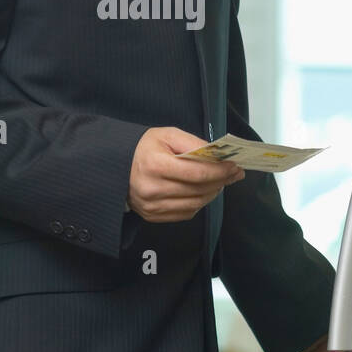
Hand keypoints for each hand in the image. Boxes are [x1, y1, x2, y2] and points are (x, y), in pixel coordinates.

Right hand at [127, 127, 245, 222]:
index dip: (220, 171)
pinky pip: (185, 213)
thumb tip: (218, 155)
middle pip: (199, 190)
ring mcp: (152, 206)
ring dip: (212, 193)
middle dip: (221, 181)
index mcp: (155, 165)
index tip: (234, 166)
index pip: (197, 173)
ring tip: (220, 182)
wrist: (116, 165)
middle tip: (234, 173)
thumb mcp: (167, 135)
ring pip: (195, 204)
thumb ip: (193, 143)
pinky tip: (202, 192)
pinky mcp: (153, 216)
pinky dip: (199, 203)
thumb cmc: (144, 147)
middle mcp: (152, 189)